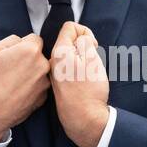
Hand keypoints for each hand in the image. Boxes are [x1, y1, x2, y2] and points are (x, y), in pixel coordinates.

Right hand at [0, 33, 49, 142]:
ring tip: (13, 82)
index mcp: (30, 51)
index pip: (34, 39)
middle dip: (28, 58)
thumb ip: (11, 40)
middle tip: (11, 68)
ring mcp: (45, 83)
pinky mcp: (44, 97)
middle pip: (39, 55)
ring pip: (40, 71)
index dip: (22, 45)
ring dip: (30, 73)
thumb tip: (21, 40)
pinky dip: (31, 86)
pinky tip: (17, 91)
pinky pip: (39, 85)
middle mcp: (43, 66)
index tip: (14, 54)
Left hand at [49, 21, 109, 146]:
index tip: (93, 45)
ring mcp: (55, 74)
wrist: (83, 119)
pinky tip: (85, 81)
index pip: (69, 26)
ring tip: (90, 72)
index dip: (85, 31)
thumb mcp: (92, 59)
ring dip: (83, 58)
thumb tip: (81, 38)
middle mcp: (53, 61)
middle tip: (93, 59)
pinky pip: (70, 68)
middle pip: (69, 40)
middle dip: (84, 45)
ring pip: (71, 55)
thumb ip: (85, 41)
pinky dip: (79, 69)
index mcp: (59, 52)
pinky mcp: (60, 84)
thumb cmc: (89, 90)